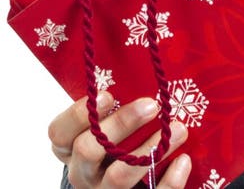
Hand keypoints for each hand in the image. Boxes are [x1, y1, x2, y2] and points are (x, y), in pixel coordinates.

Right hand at [48, 92, 190, 187]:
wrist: (124, 186)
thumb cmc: (117, 143)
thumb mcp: (107, 124)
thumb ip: (112, 107)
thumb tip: (137, 66)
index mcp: (71, 149)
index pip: (58, 134)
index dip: (78, 114)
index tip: (108, 95)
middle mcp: (82, 174)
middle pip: (89, 150)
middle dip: (121, 125)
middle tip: (151, 105)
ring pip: (118, 177)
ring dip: (150, 150)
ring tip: (179, 128)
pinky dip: (169, 182)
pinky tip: (184, 160)